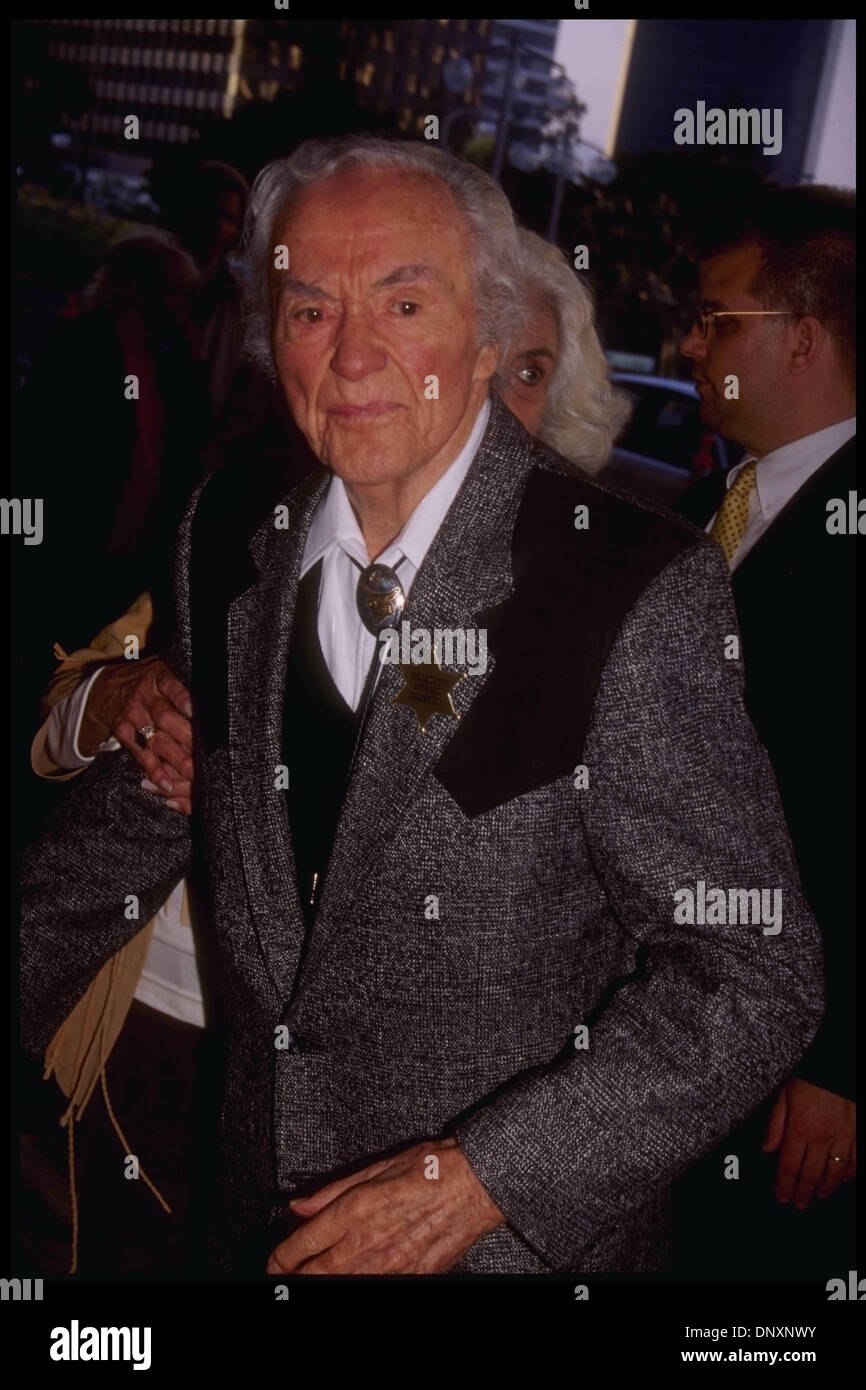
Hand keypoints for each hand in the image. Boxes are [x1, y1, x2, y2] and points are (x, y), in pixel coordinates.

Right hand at [79, 656, 193, 814]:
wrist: (105, 687)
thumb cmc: (148, 682)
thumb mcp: (162, 672)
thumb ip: (183, 683)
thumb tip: (215, 701)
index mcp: (159, 678)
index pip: (172, 687)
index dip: (183, 699)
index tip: (197, 713)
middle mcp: (145, 696)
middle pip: (165, 718)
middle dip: (186, 737)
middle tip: (206, 754)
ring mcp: (133, 715)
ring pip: (155, 739)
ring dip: (175, 758)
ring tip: (193, 773)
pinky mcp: (123, 733)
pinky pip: (140, 753)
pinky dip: (154, 770)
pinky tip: (167, 783)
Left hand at [265, 1138, 504, 1274]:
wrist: (478, 1184)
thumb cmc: (433, 1168)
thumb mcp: (378, 1167)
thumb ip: (334, 1190)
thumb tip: (300, 1203)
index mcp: (358, 1208)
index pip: (307, 1241)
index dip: (284, 1255)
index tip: (275, 1260)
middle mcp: (370, 1240)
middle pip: (319, 1271)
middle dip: (298, 1275)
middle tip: (286, 1275)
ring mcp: (391, 1263)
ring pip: (344, 1282)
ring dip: (325, 1280)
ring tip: (315, 1277)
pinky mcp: (413, 1275)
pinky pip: (377, 1285)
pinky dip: (360, 1282)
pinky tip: (355, 1277)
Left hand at [763, 1077, 855, 1207]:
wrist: (836, 1064)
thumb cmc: (809, 1077)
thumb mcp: (783, 1095)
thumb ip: (775, 1124)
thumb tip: (766, 1148)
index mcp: (799, 1127)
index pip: (789, 1165)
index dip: (785, 1186)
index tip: (782, 1198)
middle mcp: (821, 1136)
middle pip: (811, 1174)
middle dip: (803, 1192)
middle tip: (799, 1204)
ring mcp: (843, 1136)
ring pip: (835, 1171)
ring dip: (826, 1187)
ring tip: (820, 1196)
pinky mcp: (858, 1132)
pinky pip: (856, 1159)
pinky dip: (850, 1173)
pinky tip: (844, 1179)